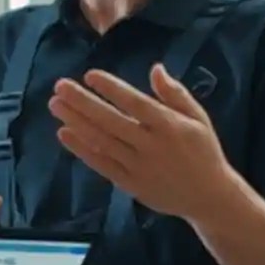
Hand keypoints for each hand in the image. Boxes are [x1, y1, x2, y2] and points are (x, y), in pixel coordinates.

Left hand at [48, 63, 239, 220]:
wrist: (209, 196)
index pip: (134, 103)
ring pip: (101, 142)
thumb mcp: (198, 118)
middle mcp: (150, 145)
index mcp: (169, 125)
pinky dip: (81, 150)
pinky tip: (64, 134)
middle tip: (59, 87)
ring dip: (76, 122)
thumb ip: (175, 94)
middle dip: (82, 102)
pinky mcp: (129, 184)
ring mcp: (138, 166)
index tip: (89, 75)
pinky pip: (101, 164)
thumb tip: (155, 69)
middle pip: (110, 121)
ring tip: (56, 105)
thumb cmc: (203, 151)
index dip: (111, 88)